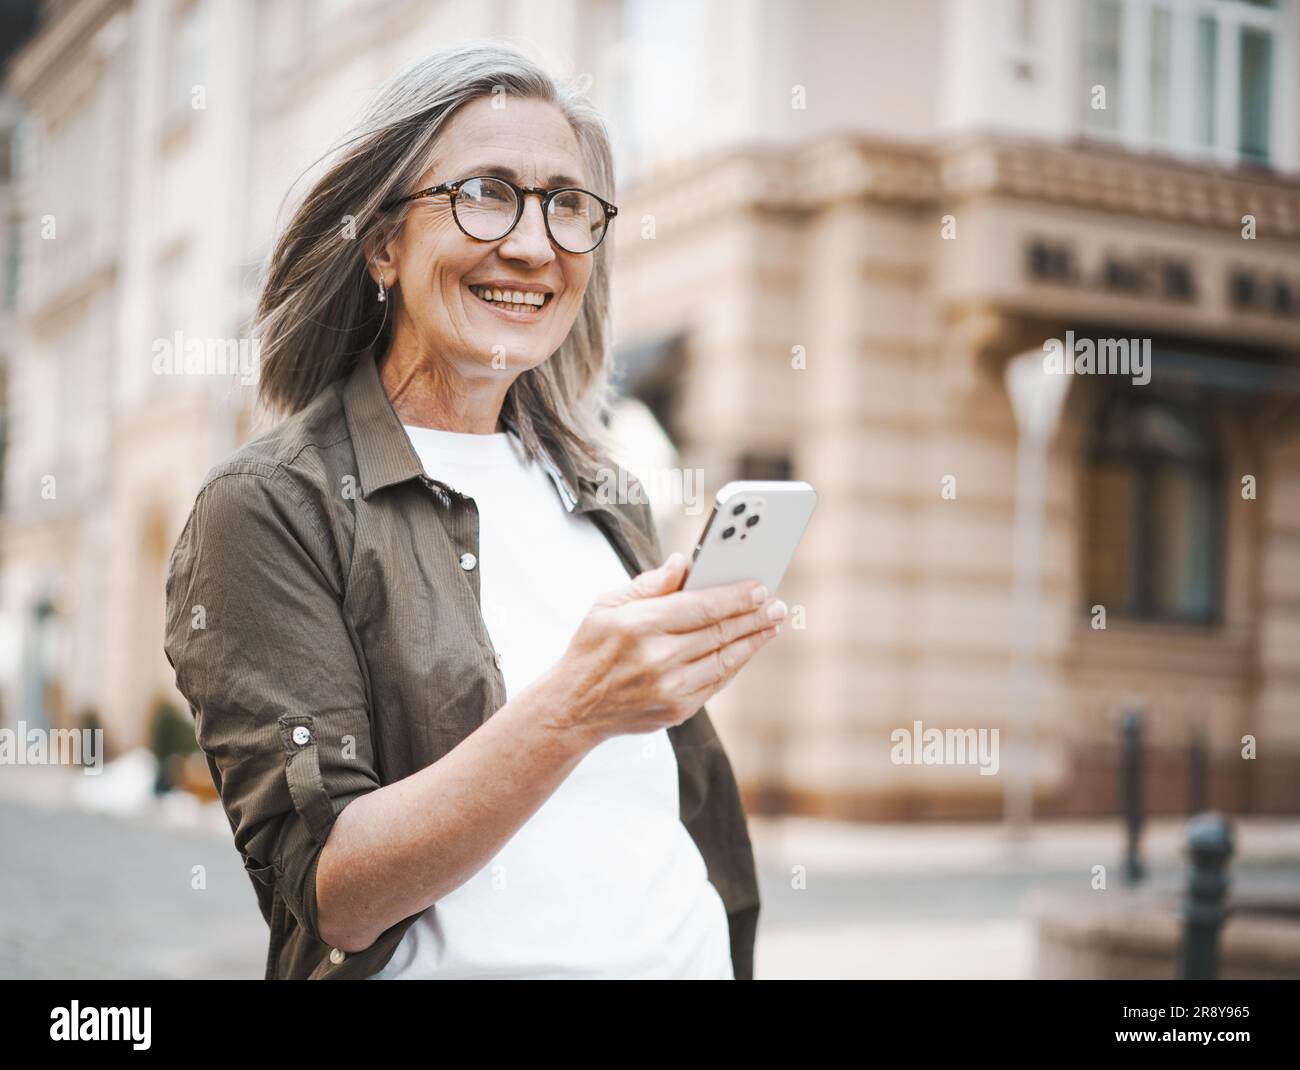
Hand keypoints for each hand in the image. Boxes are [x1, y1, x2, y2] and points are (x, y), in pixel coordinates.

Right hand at [549, 552, 785, 743]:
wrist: (574, 707)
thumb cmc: (592, 648)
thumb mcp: (608, 605)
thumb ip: (650, 583)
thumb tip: (684, 563)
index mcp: (640, 625)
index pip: (702, 606)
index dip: (736, 596)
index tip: (760, 586)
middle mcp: (658, 658)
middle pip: (720, 632)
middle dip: (754, 616)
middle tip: (777, 604)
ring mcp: (670, 688)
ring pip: (725, 659)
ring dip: (753, 640)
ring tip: (772, 625)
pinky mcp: (678, 709)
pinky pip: (717, 681)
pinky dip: (735, 663)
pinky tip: (747, 649)